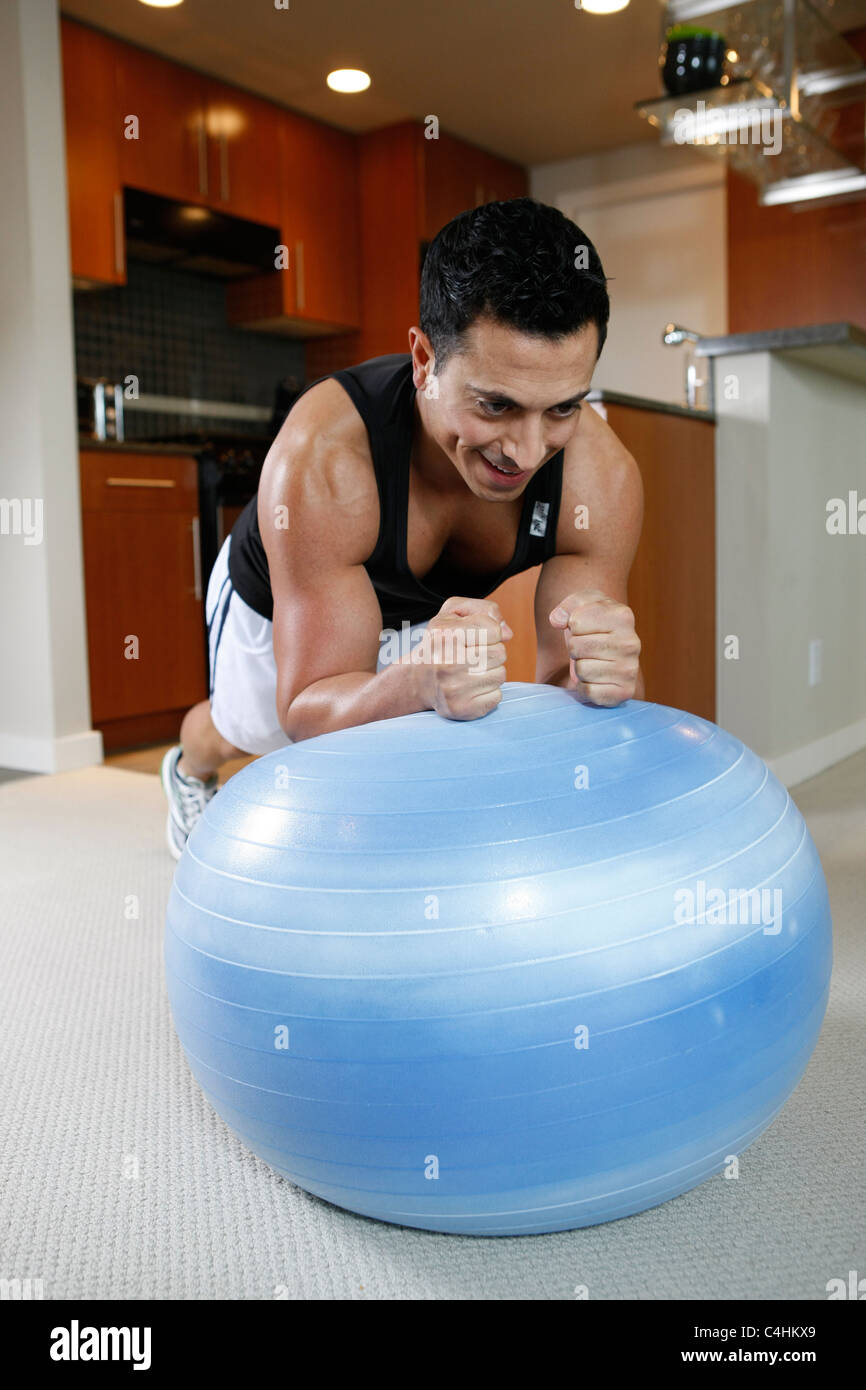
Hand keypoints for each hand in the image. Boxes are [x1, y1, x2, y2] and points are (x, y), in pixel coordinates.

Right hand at [412, 596, 511, 719]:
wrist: (417, 680)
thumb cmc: (441, 642)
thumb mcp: (454, 612)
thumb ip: (485, 610)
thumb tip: (507, 634)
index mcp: (443, 636)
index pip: (494, 630)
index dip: (489, 632)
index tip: (472, 638)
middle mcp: (446, 663)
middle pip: (500, 653)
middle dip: (491, 652)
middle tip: (471, 656)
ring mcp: (453, 689)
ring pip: (500, 675)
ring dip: (490, 672)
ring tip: (469, 671)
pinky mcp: (461, 709)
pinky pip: (497, 697)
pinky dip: (487, 692)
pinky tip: (469, 688)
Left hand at [549, 591, 640, 705]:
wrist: (611, 651)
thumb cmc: (594, 625)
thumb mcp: (580, 605)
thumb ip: (567, 606)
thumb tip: (557, 621)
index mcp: (622, 616)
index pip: (576, 621)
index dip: (573, 624)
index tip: (585, 627)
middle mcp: (631, 643)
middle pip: (576, 647)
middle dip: (574, 647)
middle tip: (588, 647)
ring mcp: (630, 669)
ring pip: (581, 670)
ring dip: (580, 667)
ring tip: (593, 661)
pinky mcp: (625, 692)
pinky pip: (588, 691)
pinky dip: (584, 687)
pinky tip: (596, 678)